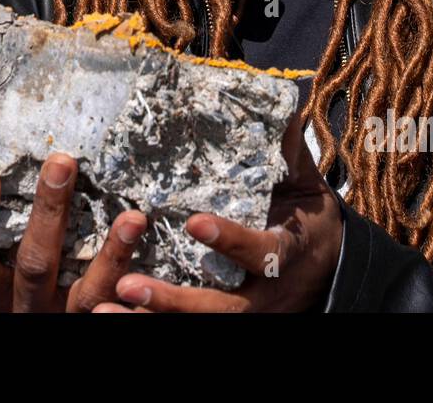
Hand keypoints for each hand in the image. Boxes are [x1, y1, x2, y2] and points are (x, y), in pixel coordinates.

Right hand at [0, 152, 147, 311]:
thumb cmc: (13, 302)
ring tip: (132, 217)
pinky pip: (120, 310)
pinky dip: (137, 286)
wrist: (28, 340)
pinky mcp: (97, 323)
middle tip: (62, 163)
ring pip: (88, 293)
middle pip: (35, 265)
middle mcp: (26, 311)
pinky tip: (150, 255)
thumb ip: (1, 244)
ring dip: (112, 255)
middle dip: (49, 212)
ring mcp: (64, 319)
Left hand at [93, 116, 343, 312]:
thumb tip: (282, 107)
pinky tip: (110, 313)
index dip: (228, 239)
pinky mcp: (223, 318)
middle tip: (127, 285)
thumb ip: (289, 154)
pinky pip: (185, 325)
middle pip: (218, 308)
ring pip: (196, 324)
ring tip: (102, 310)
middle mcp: (261, 295)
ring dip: (149, 318)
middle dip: (173, 301)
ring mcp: (241, 312)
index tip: (194, 222)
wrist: (330, 271)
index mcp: (283, 255)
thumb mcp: (306, 188)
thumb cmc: (309, 223)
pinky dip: (147, 322)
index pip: (257, 252)